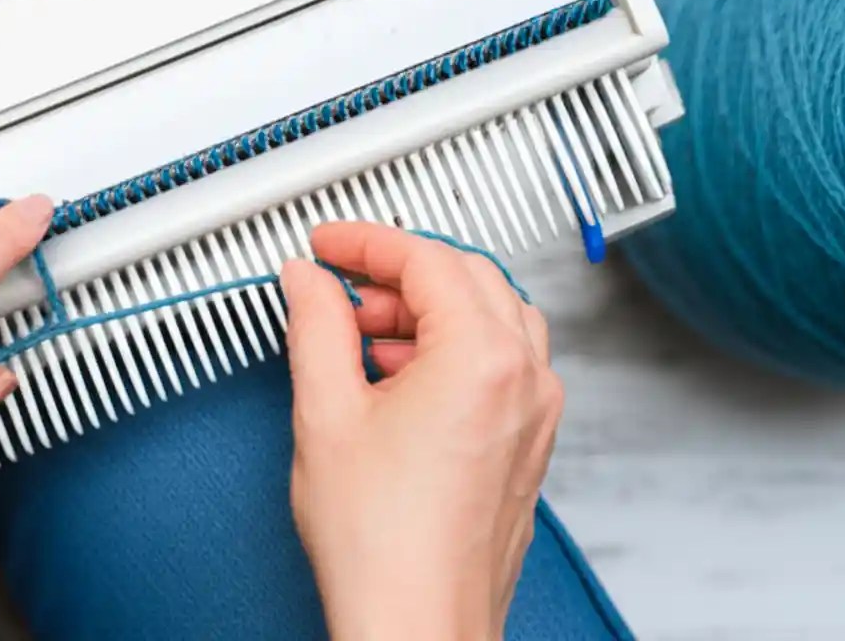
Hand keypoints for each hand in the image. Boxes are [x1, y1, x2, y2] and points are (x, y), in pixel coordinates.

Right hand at [280, 222, 562, 640]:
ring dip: (428, 312)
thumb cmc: (385, 545)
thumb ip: (316, 326)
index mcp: (482, 358)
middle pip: (468, 280)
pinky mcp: (528, 445)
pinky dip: (452, 351)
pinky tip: (398, 379)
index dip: (367, 241)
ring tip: (363, 337)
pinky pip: (500, 366)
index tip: (328, 245)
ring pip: (491, 320)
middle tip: (340, 286)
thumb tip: (309, 282)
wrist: (416, 625)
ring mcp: (535, 414)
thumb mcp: (327, 413)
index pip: (427, 259)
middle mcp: (524, 380)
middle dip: (398, 274)